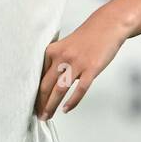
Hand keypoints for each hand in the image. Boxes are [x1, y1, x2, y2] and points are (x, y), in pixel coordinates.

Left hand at [35, 6, 127, 120]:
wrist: (108, 25)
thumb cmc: (87, 37)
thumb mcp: (66, 46)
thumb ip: (57, 62)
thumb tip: (50, 83)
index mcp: (52, 51)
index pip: (39, 76)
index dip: (34, 92)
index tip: (32, 104)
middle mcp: (62, 57)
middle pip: (46, 85)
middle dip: (40, 103)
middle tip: (38, 115)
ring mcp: (77, 63)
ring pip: (60, 89)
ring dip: (51, 105)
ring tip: (47, 116)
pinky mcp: (91, 69)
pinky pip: (80, 89)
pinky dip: (72, 101)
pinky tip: (66, 109)